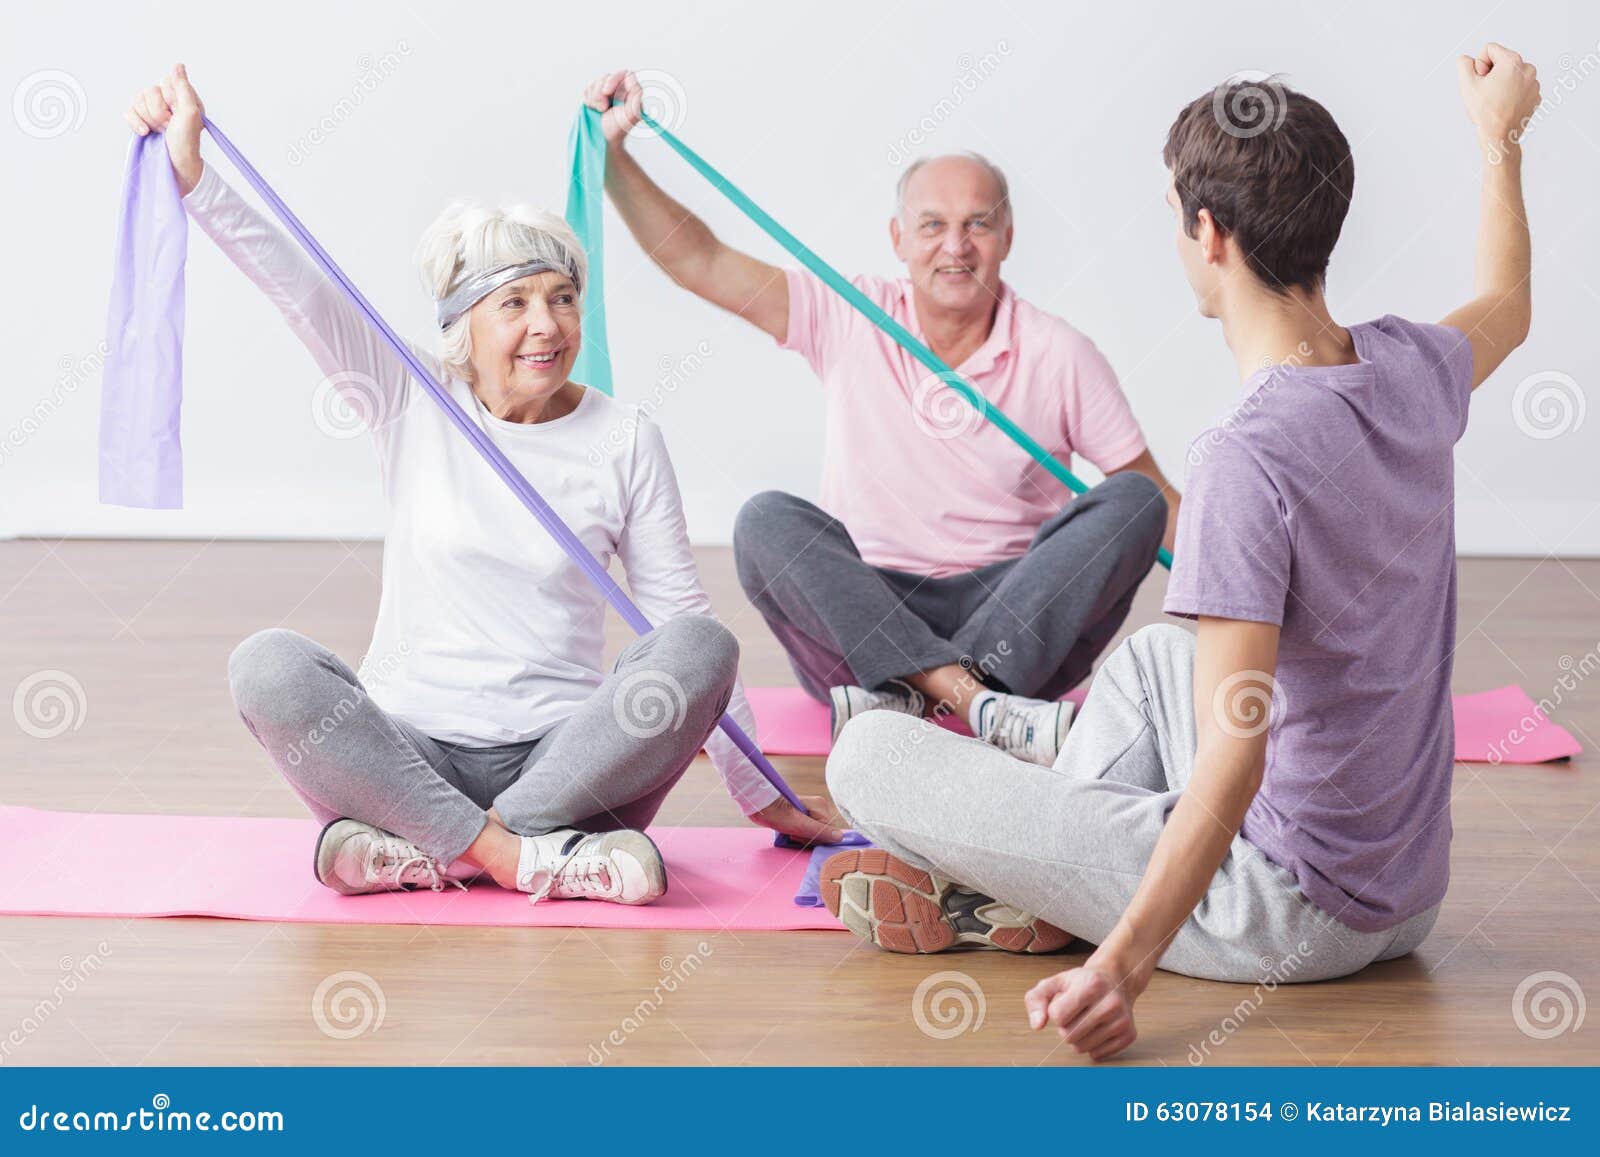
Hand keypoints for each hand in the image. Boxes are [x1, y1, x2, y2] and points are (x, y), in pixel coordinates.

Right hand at [124, 63, 204, 194]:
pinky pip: (129, 111)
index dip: (169, 99)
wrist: (176, 166)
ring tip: (161, 132)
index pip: (166, 82)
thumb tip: (178, 65)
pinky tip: (146, 133)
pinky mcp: (141, 121)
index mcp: (183, 97)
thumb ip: (183, 87)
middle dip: (159, 112)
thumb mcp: (190, 113)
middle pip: (149, 91)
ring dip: (150, 119)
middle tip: (170, 126)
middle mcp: (168, 102)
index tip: (177, 114)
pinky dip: (136, 122)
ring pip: (138, 101)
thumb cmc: (187, 142)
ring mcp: (153, 111)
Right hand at [582, 69, 644, 147]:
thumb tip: (632, 77)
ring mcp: (606, 92)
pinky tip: (594, 109)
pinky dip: (589, 100)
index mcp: (631, 92)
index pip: (624, 74)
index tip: (607, 91)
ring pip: (597, 82)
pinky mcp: (595, 95)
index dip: (614, 80)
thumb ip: (636, 95)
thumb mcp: (631, 114)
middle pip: (608, 77)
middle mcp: (620, 89)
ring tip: (600, 110)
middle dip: (601, 92)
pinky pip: (588, 89)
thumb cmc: (619, 128)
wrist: (604, 139)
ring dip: (595, 97)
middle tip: (603, 107)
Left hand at [748, 793, 846, 845]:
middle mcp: (819, 807)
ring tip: (789, 831)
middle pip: (822, 833)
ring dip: (801, 837)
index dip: (815, 839)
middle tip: (793, 833)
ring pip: (814, 833)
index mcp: (821, 806)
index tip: (800, 836)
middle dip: (807, 838)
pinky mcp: (803, 815)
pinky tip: (789, 831)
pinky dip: (798, 834)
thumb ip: (820, 831)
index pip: (829, 832)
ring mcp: (811, 810)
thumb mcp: (799, 825)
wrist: (759, 804)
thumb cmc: (777, 813)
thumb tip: (839, 838)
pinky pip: (807, 830)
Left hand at [1025, 956, 1141, 1061]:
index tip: (1064, 1001)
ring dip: (1077, 1037)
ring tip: (1085, 1019)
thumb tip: (1037, 1026)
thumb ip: (1036, 1000)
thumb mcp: (1055, 983)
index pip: (1057, 1016)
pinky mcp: (1129, 1035)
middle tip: (1076, 1012)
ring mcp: (1122, 1020)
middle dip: (1065, 1026)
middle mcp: (1111, 1003)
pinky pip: (1096, 1055)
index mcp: (1092, 984)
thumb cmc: (1081, 983)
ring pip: (1081, 1047)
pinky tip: (1098, 1028)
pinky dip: (1091, 1045)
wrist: (1117, 980)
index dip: (1056, 1011)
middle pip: (1068, 1035)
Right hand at [1457, 43, 1539, 155]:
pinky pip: (1520, 87)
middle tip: (1487, 91)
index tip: (1481, 80)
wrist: (1500, 136)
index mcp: (1512, 61)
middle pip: (1502, 61)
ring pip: (1512, 74)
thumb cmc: (1485, 112)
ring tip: (1496, 100)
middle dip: (1492, 73)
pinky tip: (1504, 105)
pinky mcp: (1536, 95)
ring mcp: (1534, 83)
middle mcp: (1528, 68)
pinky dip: (1512, 93)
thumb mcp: (1466, 84)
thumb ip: (1464, 64)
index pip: (1489, 49)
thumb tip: (1467, 60)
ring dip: (1502, 83)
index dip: (1479, 65)